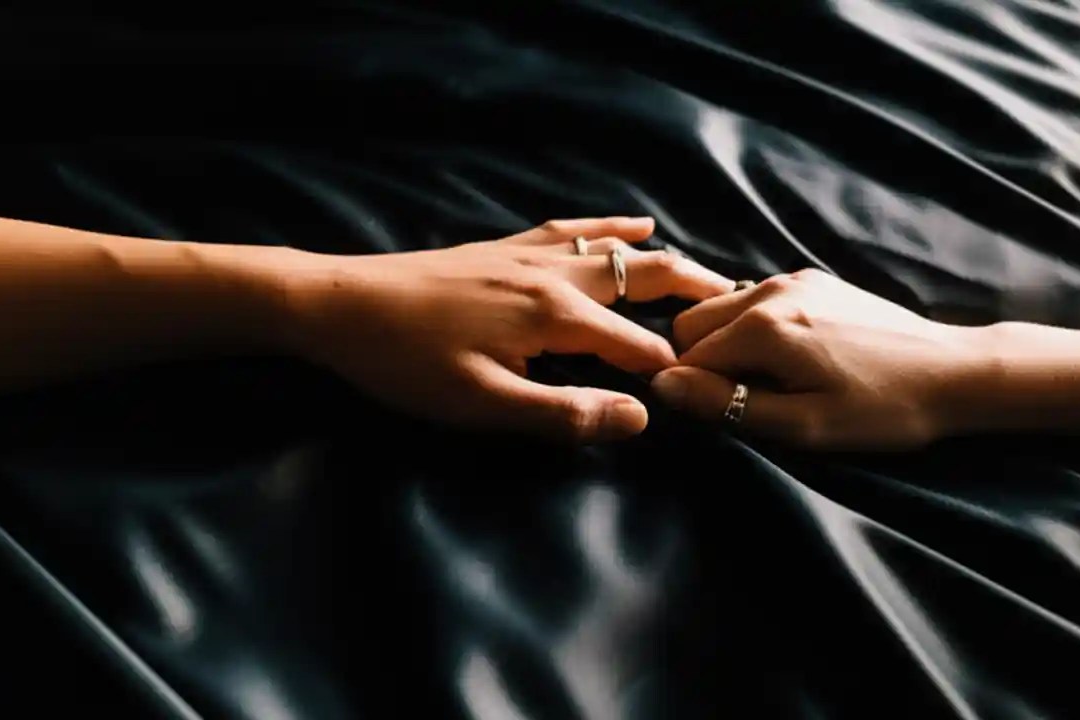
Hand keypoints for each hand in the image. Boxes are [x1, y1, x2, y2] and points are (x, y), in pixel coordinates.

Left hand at [282, 217, 732, 441]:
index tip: (703, 391)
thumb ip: (564, 414)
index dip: (672, 370)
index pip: (638, 344)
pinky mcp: (505, 246)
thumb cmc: (408, 363)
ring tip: (705, 273)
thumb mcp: (484, 405)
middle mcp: (554, 274)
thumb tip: (640, 419)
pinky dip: (611, 227)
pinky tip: (631, 224)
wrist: (340, 304)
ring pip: (616, 249)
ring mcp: (529, 253)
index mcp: (556, 316)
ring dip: (664, 261)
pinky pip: (573, 228)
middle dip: (695, 292)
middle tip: (739, 308)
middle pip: (644, 276)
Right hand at [651, 269, 978, 449]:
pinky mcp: (814, 280)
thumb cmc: (882, 410)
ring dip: (726, 345)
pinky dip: (753, 329)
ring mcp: (794, 279)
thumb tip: (662, 386)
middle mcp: (770, 291)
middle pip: (692, 324)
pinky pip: (754, 301)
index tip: (725, 416)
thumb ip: (727, 405)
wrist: (953, 371)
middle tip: (748, 399)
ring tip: (771, 380)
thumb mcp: (803, 425)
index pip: (684, 358)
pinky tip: (794, 357)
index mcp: (763, 327)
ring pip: (721, 309)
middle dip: (701, 363)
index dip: (694, 393)